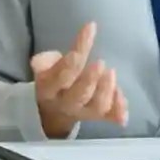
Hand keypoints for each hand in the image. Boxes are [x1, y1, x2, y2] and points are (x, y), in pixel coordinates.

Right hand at [31, 22, 127, 137]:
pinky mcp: (100, 116)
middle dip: (90, 79)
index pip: (61, 76)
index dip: (71, 63)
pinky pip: (112, 116)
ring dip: (107, 90)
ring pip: (98, 107)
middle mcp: (67, 104)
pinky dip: (120, 108)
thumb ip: (45, 61)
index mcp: (50, 89)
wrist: (55, 110)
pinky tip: (122, 95)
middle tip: (100, 63)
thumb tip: (38, 62)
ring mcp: (84, 112)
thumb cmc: (54, 79)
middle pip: (79, 96)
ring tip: (111, 73)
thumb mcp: (44, 67)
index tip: (83, 42)